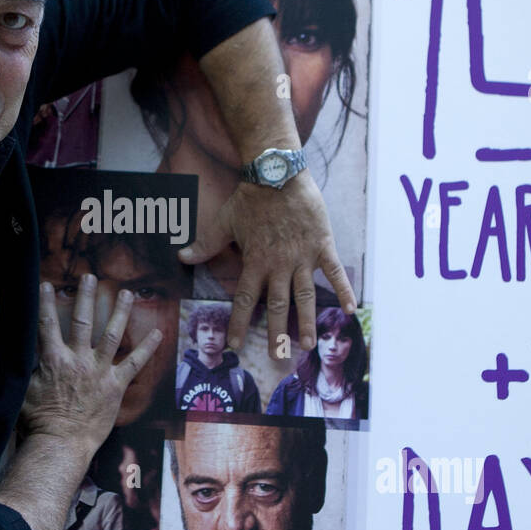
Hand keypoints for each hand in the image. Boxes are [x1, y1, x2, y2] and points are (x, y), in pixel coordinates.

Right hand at [20, 274, 162, 451]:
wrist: (60, 443)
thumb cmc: (38, 422)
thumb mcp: (23, 389)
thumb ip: (28, 368)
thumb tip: (21, 355)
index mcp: (53, 359)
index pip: (47, 323)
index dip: (47, 302)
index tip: (48, 283)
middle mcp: (77, 359)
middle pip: (82, 320)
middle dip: (86, 296)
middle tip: (90, 277)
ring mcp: (98, 371)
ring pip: (111, 334)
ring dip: (119, 311)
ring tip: (125, 293)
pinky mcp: (115, 386)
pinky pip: (135, 363)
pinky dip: (148, 347)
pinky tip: (158, 332)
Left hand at [178, 170, 355, 356]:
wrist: (278, 172)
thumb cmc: (251, 197)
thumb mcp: (224, 221)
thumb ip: (205, 244)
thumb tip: (181, 256)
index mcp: (255, 261)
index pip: (244, 299)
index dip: (238, 324)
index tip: (235, 346)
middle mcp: (278, 264)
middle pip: (277, 305)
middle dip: (276, 334)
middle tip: (279, 357)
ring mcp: (302, 256)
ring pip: (304, 295)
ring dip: (307, 321)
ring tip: (309, 344)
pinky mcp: (322, 244)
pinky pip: (333, 271)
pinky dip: (343, 289)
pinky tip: (349, 309)